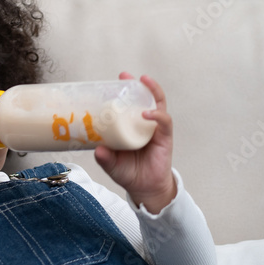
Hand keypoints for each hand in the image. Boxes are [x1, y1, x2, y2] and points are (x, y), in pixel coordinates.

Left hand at [93, 73, 175, 213]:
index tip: (111, 82)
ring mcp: (155, 129)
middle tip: (125, 76)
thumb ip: (104, 158)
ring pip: (157, 104)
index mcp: (128, 127)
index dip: (121, 93)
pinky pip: (164, 122)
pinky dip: (158, 115)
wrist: (145, 188)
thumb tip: (98, 150)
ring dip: (152, 91)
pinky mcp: (165, 137)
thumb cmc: (128, 172)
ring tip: (144, 81)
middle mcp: (142, 124)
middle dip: (136, 85)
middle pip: (143, 99)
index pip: (126, 105)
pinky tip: (148, 113)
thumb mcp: (111, 164)